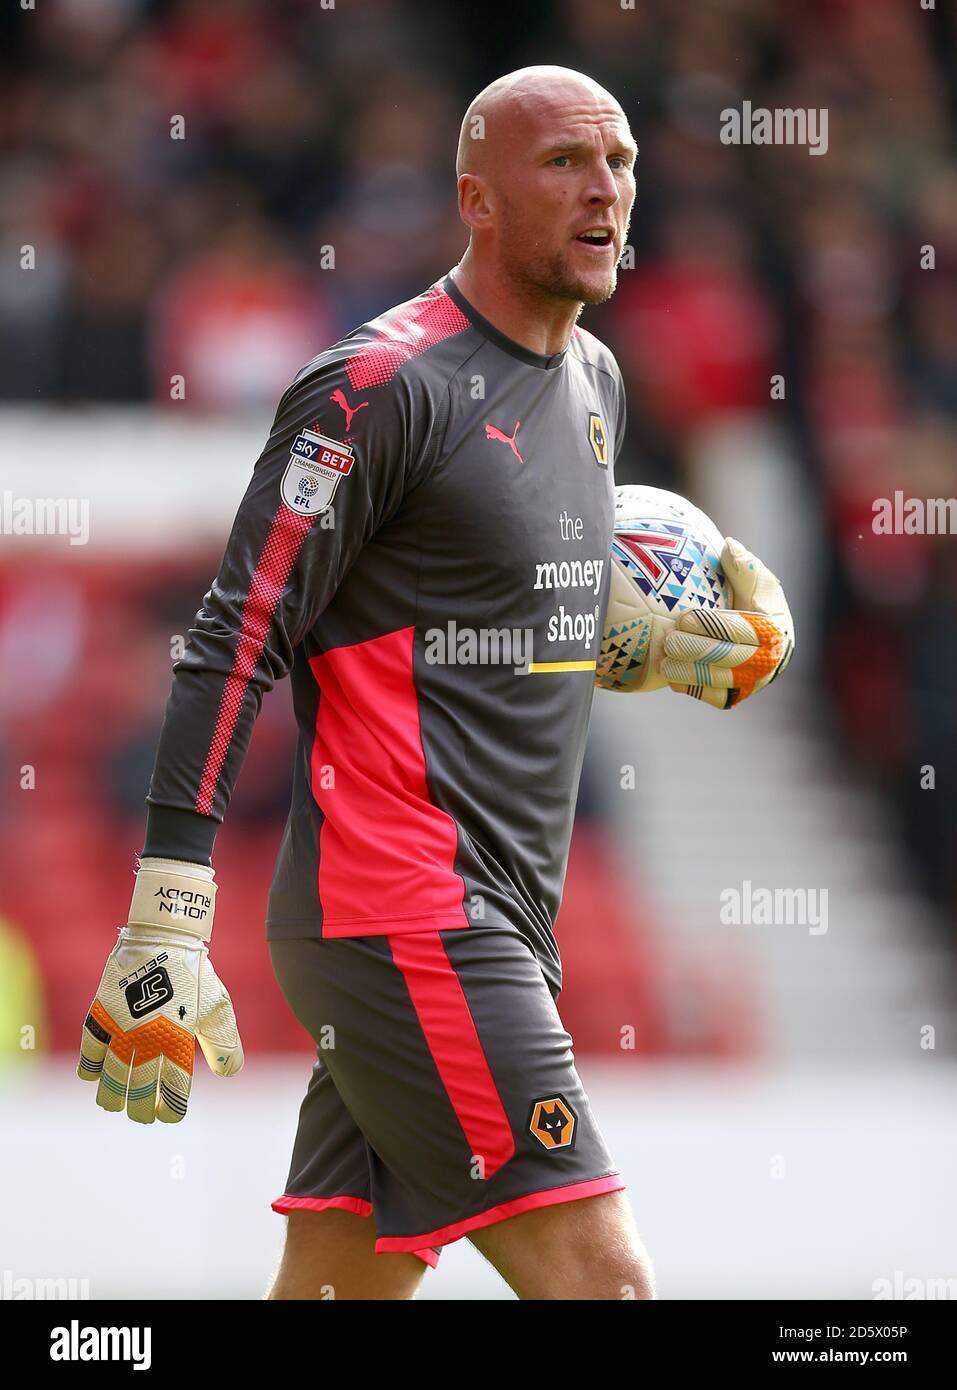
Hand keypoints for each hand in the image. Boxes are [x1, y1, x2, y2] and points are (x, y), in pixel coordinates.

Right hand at [77, 858, 242, 1122]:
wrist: (164, 938)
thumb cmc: (195, 974)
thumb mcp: (218, 1006)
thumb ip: (224, 1042)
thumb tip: (229, 1073)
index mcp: (179, 1040)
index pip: (174, 1089)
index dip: (171, 1109)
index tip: (169, 1116)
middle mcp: (149, 1039)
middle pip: (140, 1090)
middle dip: (141, 1109)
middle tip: (142, 1115)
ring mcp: (123, 1027)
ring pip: (111, 1076)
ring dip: (111, 1096)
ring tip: (113, 1105)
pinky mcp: (102, 1013)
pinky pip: (90, 1048)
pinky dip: (89, 1066)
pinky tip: (92, 1076)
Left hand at [659, 537, 793, 708]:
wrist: (762, 642)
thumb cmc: (755, 604)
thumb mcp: (756, 583)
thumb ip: (744, 567)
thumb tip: (729, 544)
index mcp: (774, 630)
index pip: (741, 630)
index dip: (711, 625)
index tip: (683, 617)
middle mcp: (767, 661)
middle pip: (727, 658)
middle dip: (694, 650)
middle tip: (667, 639)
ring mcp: (751, 682)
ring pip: (718, 681)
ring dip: (687, 672)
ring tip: (663, 662)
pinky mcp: (737, 697)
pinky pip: (714, 697)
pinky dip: (692, 688)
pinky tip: (671, 678)